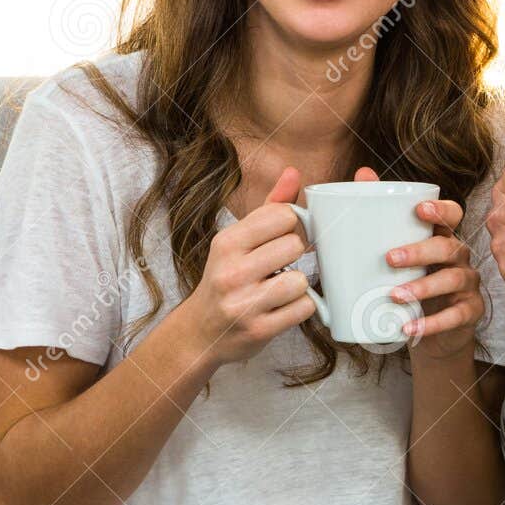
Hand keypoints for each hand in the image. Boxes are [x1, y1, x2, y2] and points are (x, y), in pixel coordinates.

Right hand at [179, 166, 315, 367]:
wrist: (201, 332)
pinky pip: (303, 309)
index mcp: (227, 242)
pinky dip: (301, 308)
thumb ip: (270, 206)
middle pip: (294, 245)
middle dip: (294, 255)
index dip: (292, 224)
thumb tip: (293, 172)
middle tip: (281, 265)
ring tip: (281, 289)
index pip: (282, 215)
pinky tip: (284, 307)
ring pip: (301, 280)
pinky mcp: (258, 330)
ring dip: (298, 285)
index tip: (285, 236)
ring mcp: (243, 303)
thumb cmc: (226, 278)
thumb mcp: (239, 240)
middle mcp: (231, 271)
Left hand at [380, 182, 485, 357]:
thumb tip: (362, 174)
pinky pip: (455, 315)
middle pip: (448, 247)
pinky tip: (411, 329)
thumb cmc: (412, 284)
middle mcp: (459, 257)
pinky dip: (432, 323)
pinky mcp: (470, 312)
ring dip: (423, 287)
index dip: (440, 209)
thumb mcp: (397, 253)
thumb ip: (380, 215)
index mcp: (441, 237)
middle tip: (390, 258)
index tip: (419, 209)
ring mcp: (467, 285)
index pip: (452, 214)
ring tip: (395, 295)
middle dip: (420, 251)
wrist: (433, 333)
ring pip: (452, 279)